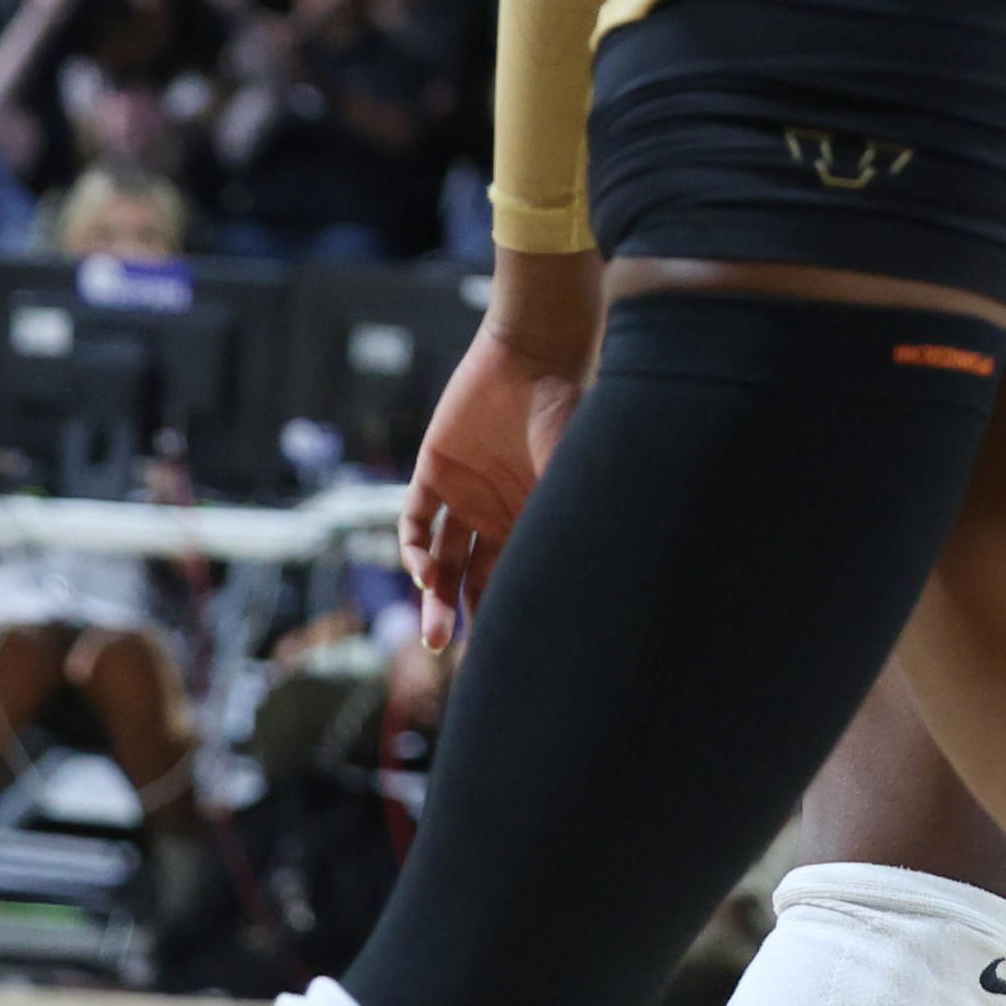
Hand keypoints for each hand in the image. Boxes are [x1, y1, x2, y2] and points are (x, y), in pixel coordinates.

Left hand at [401, 253, 601, 649]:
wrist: (534, 356)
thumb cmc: (566, 411)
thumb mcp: (571, 475)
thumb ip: (568, 525)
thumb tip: (592, 585)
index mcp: (528, 519)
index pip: (508, 579)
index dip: (501, 615)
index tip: (498, 650)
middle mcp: (493, 514)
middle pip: (469, 579)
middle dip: (458, 616)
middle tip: (449, 649)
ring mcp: (461, 494)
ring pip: (438, 559)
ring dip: (433, 594)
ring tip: (434, 629)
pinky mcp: (432, 471)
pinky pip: (413, 520)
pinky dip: (413, 548)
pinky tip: (424, 570)